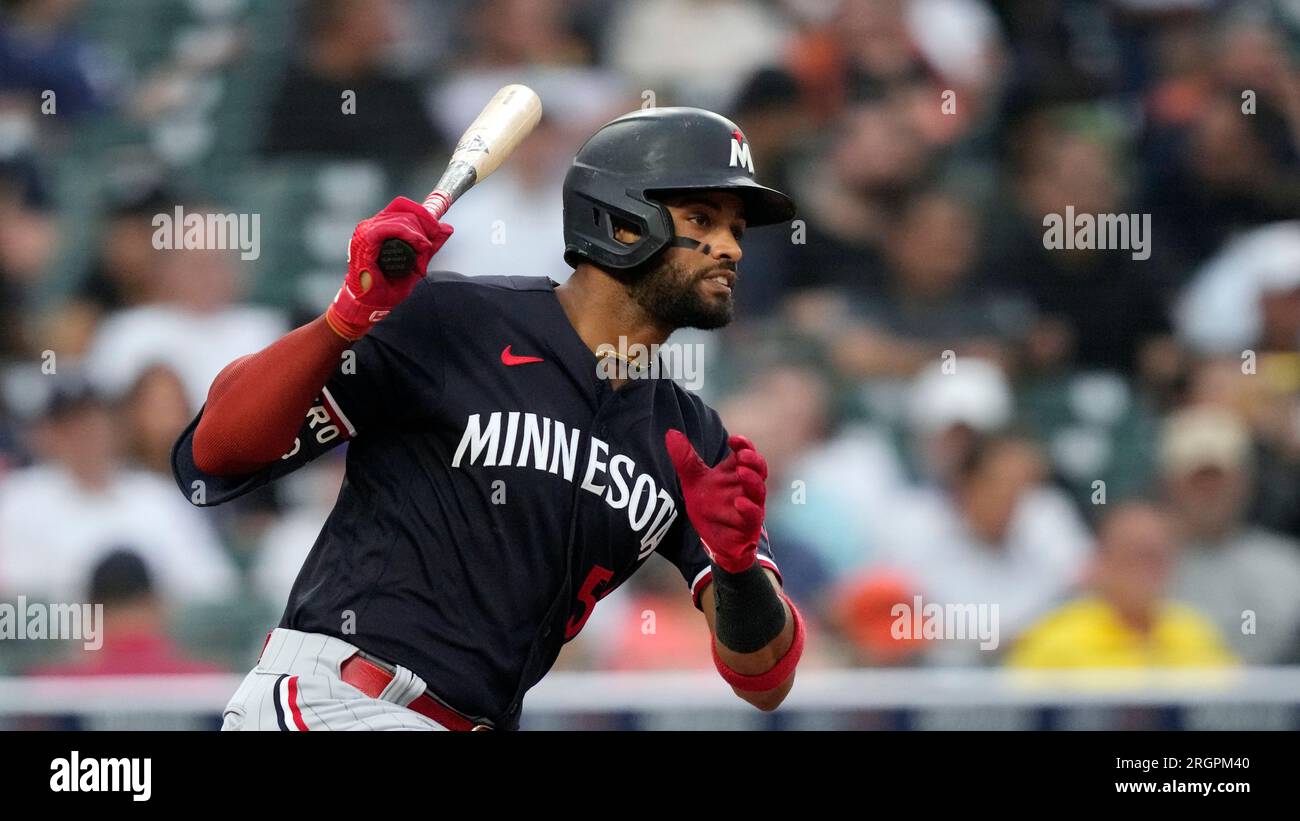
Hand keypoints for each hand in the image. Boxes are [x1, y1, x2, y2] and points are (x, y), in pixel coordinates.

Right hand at [324, 197, 453, 339]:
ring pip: (401, 218)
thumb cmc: (388, 285)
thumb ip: (429, 245)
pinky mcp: (366, 240)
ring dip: (418, 234)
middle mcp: (372, 225)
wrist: (372, 304)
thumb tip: (447, 228)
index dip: (424, 214)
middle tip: (429, 248)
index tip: (437, 229)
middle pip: (405, 210)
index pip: (404, 207)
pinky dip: (408, 234)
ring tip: (423, 252)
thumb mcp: (416, 262)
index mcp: (381, 227)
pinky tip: (418, 245)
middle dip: (425, 227)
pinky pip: (391, 228)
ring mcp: (367, 232)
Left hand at [665, 429, 767, 573]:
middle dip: (754, 461)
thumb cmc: (707, 505)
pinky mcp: (748, 525)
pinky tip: (739, 502)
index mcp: (734, 472)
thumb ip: (685, 458)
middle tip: (743, 454)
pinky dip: (749, 508)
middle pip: (758, 469)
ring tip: (741, 471)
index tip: (733, 440)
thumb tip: (671, 433)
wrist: (710, 539)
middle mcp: (745, 487)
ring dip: (752, 480)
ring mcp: (750, 505)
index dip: (744, 445)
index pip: (745, 454)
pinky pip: (754, 516)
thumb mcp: (692, 479)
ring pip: (758, 490)